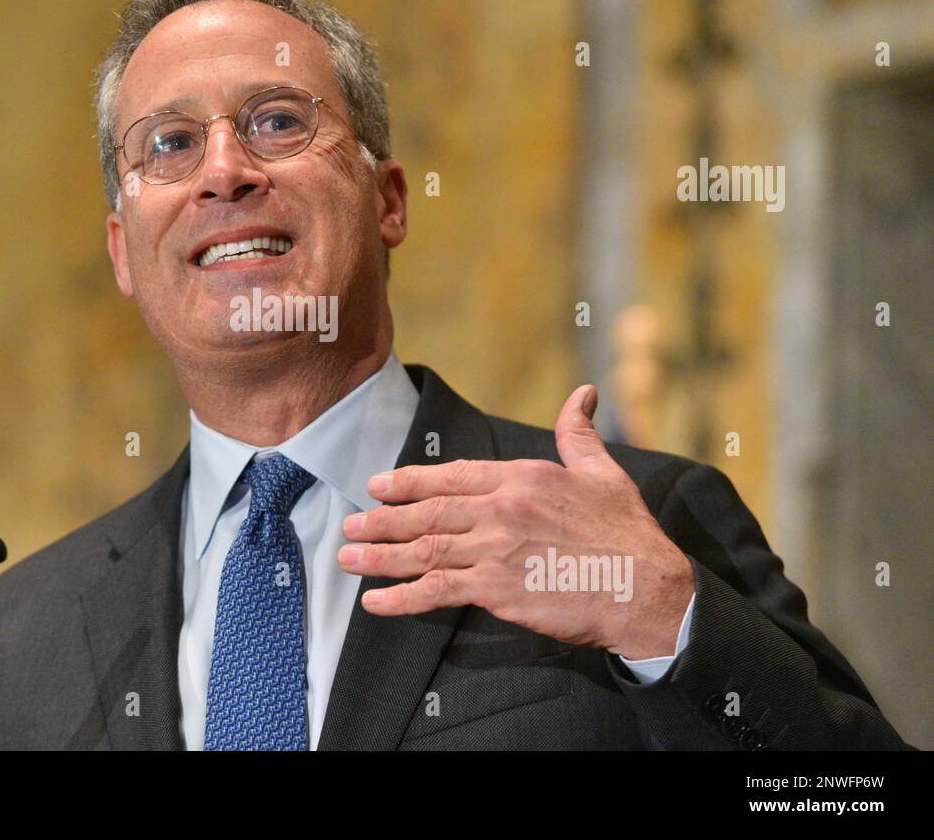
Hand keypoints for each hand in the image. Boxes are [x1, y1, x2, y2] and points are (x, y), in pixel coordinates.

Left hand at [337, 385, 693, 658]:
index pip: (451, 477)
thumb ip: (578, 433)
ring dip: (380, 555)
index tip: (377, 486)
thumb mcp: (603, 472)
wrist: (647, 589)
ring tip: (348, 559)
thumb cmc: (628, 534)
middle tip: (349, 527)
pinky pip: (436, 591)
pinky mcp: (497, 589)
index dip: (408, 482)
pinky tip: (376, 602)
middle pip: (426, 512)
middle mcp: (501, 508)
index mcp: (522, 477)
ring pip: (423, 549)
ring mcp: (495, 549)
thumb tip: (583, 394)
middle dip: (382, 520)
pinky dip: (402, 597)